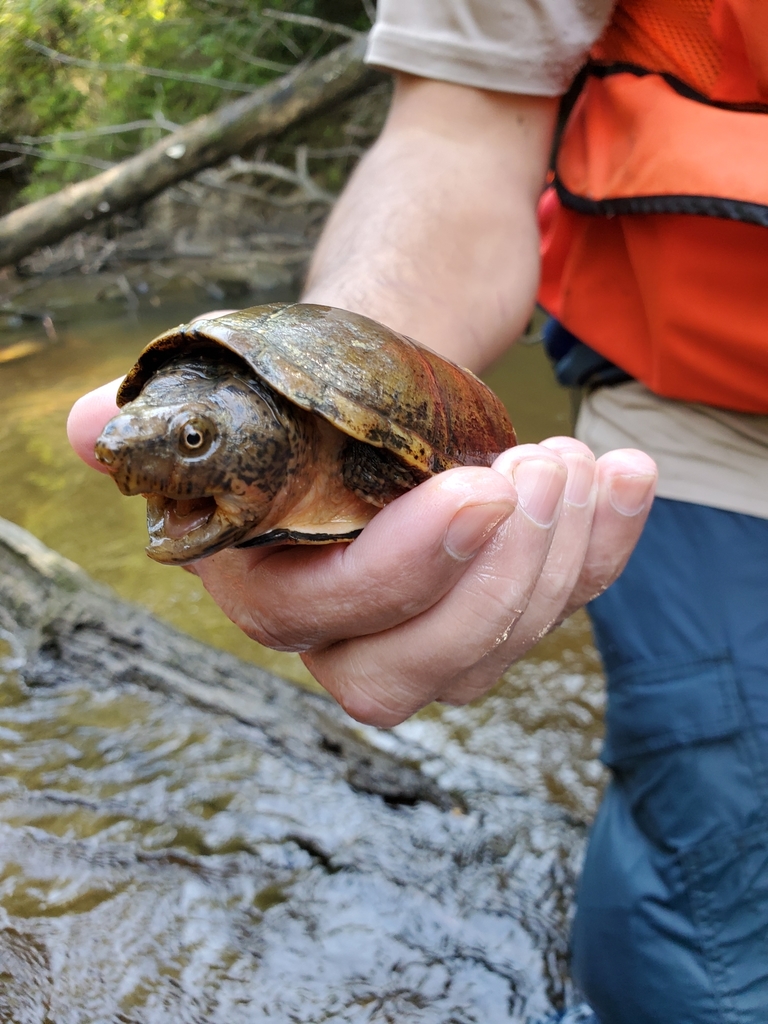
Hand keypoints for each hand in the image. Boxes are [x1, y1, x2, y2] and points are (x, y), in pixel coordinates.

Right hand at [68, 381, 655, 726]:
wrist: (373, 383)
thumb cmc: (304, 386)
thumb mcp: (237, 395)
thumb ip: (165, 424)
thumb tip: (91, 425)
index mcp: (271, 589)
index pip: (326, 622)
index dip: (402, 572)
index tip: (473, 484)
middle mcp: (349, 634)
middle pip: (422, 670)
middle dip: (494, 582)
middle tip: (539, 469)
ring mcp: (433, 629)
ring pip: (502, 645)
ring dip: (559, 555)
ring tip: (577, 457)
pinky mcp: (502, 601)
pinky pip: (560, 601)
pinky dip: (605, 545)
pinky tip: (626, 475)